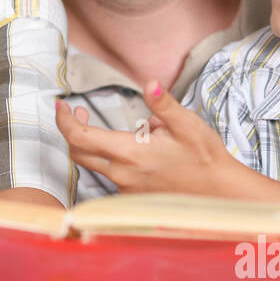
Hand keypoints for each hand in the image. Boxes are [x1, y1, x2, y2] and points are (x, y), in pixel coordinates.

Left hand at [54, 80, 235, 194]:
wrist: (219, 195)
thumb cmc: (205, 158)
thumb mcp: (187, 125)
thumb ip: (164, 104)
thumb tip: (150, 83)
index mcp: (129, 153)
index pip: (80, 137)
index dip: (64, 120)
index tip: (60, 105)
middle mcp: (121, 174)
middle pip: (79, 153)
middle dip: (72, 130)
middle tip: (79, 112)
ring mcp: (126, 188)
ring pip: (95, 166)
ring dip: (95, 145)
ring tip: (122, 129)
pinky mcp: (133, 197)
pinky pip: (112, 176)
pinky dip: (114, 159)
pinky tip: (139, 151)